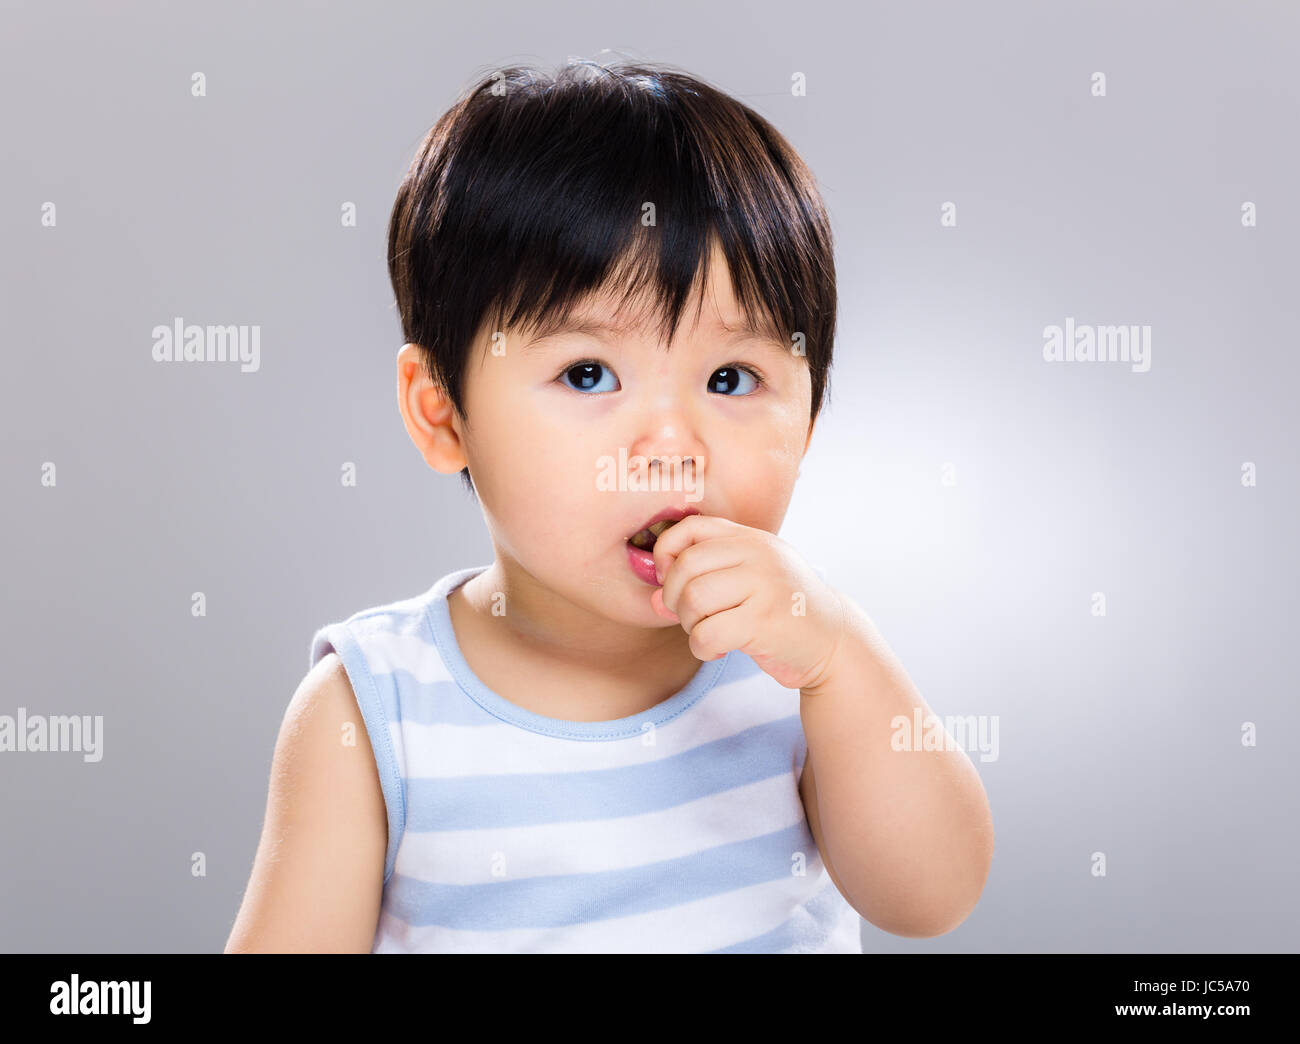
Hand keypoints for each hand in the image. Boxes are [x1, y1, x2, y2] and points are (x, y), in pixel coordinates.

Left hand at [649, 514, 847, 690]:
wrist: (834, 642)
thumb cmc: (782, 611)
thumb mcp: (749, 580)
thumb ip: (703, 580)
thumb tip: (654, 599)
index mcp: (751, 538)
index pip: (691, 528)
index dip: (667, 554)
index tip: (673, 581)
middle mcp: (759, 554)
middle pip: (686, 567)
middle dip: (674, 599)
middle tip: (691, 617)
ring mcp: (764, 585)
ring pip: (693, 600)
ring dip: (689, 625)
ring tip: (708, 632)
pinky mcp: (765, 621)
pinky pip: (707, 633)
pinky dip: (702, 648)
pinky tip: (718, 649)